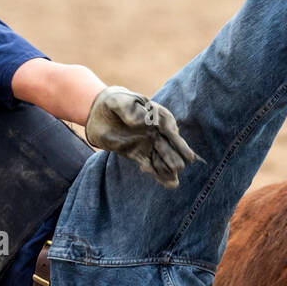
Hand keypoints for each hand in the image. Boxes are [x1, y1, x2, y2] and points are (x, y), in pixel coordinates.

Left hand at [85, 86, 199, 188]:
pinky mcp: (136, 154)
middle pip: (168, 147)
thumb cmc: (113, 102)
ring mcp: (147, 144)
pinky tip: (166, 183)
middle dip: (173, 157)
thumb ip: (128, 109)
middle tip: (179, 168)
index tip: (186, 153)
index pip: (169, 129)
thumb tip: (139, 122)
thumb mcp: (118, 101)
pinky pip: (148, 164)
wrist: (99, 113)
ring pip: (160, 159)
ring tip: (174, 184)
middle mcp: (155, 132)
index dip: (178, 142)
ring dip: (167, 170)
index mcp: (156, 116)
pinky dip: (156, 173)